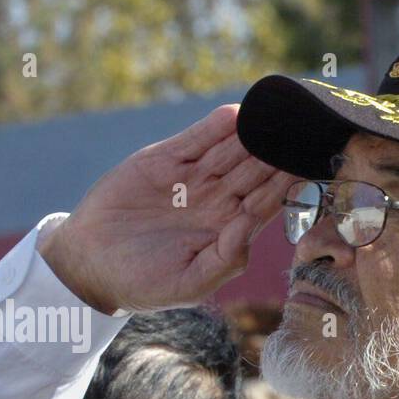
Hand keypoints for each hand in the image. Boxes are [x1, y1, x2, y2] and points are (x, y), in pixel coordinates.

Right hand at [39, 104, 292, 313]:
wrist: (90, 265)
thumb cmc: (144, 283)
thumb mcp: (191, 283)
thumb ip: (226, 258)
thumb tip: (251, 226)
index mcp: (228, 231)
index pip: (266, 203)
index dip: (286, 185)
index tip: (308, 167)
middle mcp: (215, 202)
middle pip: (253, 172)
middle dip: (276, 154)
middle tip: (300, 133)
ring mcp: (190, 179)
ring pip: (228, 152)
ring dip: (251, 136)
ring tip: (275, 118)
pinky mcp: (162, 162)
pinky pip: (194, 141)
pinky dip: (213, 128)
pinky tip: (236, 114)